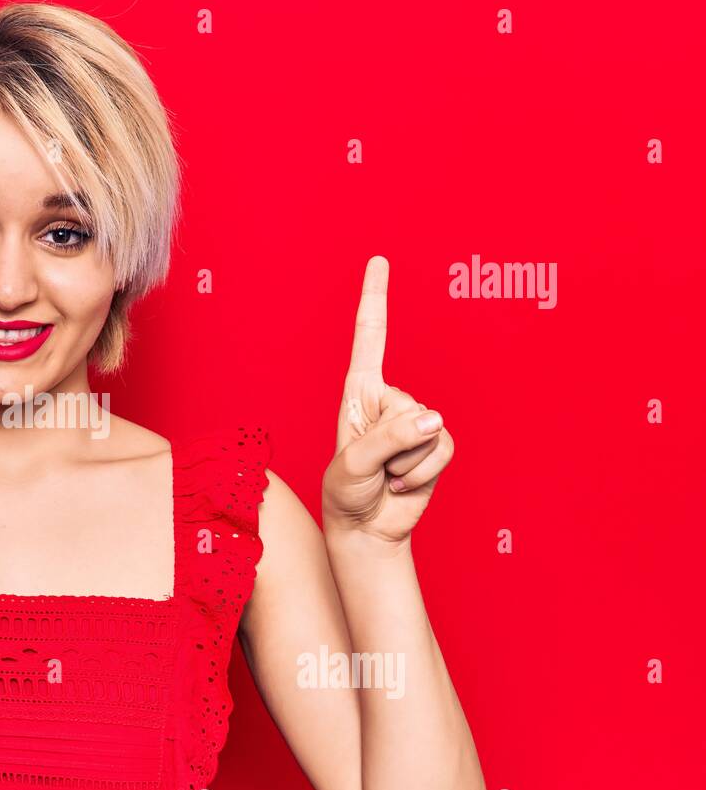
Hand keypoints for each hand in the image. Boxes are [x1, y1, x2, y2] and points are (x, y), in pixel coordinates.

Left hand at [322, 256, 454, 544]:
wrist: (365, 528)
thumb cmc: (346, 492)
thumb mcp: (354, 464)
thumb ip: (390, 438)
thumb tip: (434, 421)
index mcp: (359, 393)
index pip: (369, 338)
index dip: (374, 299)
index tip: (378, 261)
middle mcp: (389, 402)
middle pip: (407, 406)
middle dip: (390, 442)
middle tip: (372, 466)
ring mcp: (414, 424)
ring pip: (427, 430)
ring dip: (405, 461)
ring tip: (385, 475)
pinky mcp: (435, 446)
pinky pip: (442, 448)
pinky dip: (422, 471)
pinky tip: (402, 482)